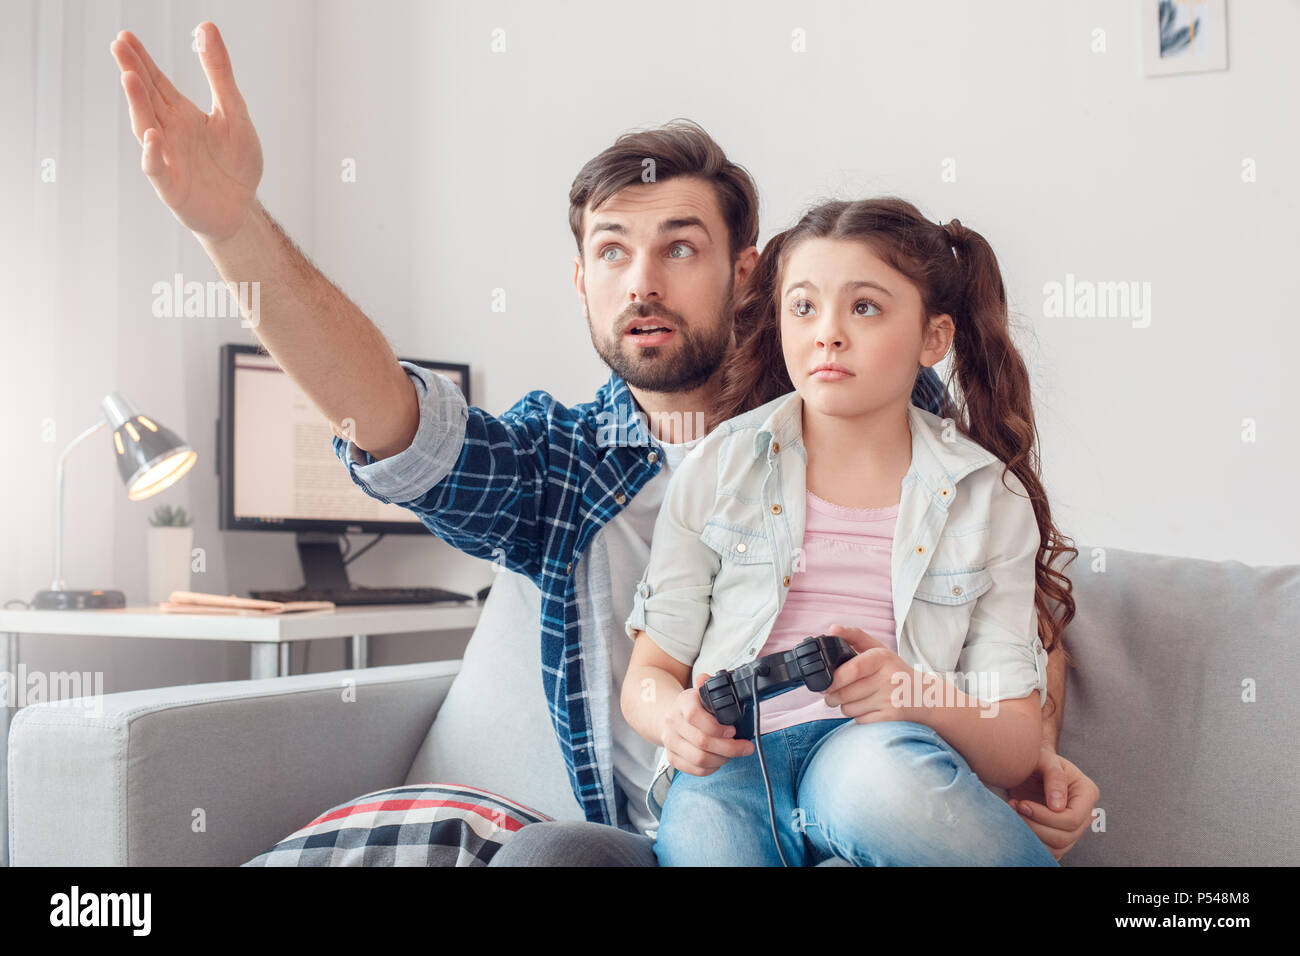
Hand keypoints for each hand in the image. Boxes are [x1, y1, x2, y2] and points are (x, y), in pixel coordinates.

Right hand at [110, 22, 261, 241]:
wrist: (241, 209)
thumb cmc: (235, 163)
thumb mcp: (233, 112)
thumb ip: (219, 73)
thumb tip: (205, 27)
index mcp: (181, 114)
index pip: (157, 82)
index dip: (141, 60)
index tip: (125, 36)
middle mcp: (168, 132)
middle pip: (146, 99)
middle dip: (133, 73)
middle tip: (119, 46)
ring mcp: (167, 158)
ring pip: (146, 128)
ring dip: (137, 104)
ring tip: (130, 78)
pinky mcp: (172, 186)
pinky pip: (157, 168)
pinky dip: (153, 153)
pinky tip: (154, 135)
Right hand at [661, 673, 753, 775]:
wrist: (672, 718)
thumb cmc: (692, 706)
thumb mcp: (701, 692)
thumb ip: (707, 685)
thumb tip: (704, 678)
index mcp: (683, 703)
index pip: (694, 716)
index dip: (716, 727)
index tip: (733, 731)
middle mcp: (673, 722)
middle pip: (702, 741)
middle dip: (729, 748)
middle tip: (745, 747)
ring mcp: (670, 741)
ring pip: (699, 758)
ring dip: (721, 759)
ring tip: (732, 754)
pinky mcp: (672, 757)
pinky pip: (694, 769)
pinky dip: (711, 768)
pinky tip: (719, 760)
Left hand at [822, 624, 922, 724]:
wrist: (923, 695)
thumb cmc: (894, 670)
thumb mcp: (878, 649)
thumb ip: (854, 636)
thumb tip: (832, 629)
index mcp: (882, 657)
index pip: (853, 669)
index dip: (834, 679)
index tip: (825, 682)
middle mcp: (888, 678)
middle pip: (845, 693)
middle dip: (831, 696)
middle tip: (830, 693)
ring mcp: (891, 699)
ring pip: (849, 708)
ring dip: (843, 706)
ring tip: (849, 699)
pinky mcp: (890, 717)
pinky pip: (860, 720)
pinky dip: (856, 716)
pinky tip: (864, 707)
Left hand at [1006, 747, 1099, 860]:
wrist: (1029, 766)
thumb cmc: (1038, 759)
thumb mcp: (1045, 758)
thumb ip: (1054, 777)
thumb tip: (1058, 807)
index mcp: (1087, 793)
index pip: (1072, 818)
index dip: (1046, 816)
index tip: (1022, 804)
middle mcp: (1085, 813)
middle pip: (1065, 836)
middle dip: (1035, 826)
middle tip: (1015, 807)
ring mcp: (1074, 828)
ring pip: (1057, 847)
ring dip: (1031, 834)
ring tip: (1014, 812)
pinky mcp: (1060, 835)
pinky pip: (1050, 851)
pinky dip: (1032, 842)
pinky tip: (1018, 823)